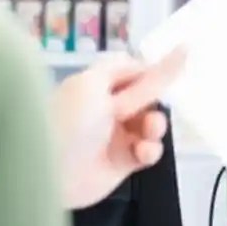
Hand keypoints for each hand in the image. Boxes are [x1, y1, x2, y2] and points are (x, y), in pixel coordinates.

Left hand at [51, 48, 186, 208]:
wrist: (48, 172)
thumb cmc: (70, 122)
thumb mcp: (97, 86)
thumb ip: (137, 72)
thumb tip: (174, 52)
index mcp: (97, 84)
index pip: (133, 70)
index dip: (154, 70)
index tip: (178, 66)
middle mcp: (107, 108)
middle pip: (147, 98)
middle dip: (156, 100)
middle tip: (155, 107)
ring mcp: (116, 135)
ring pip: (151, 125)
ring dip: (155, 126)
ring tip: (148, 132)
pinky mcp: (123, 162)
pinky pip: (148, 151)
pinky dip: (150, 150)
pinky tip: (142, 152)